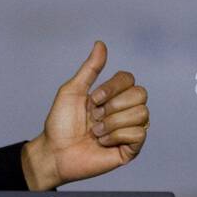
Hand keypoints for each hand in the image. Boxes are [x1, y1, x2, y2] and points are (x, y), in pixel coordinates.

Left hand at [21, 41, 148, 189]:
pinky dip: (116, 136)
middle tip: (95, 117)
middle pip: (141, 94)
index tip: (92, 100)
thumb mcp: (72, 91)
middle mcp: (125, 111)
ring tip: (96, 132)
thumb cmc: (60, 123)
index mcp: (113, 96)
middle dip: (114, 105)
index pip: (129, 79)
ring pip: (142, 113)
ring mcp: (129, 130)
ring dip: (112, 123)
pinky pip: (139, 134)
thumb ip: (90, 69)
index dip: (112, 87)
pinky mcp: (131, 149)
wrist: (55, 152)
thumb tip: (100, 44)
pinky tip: (102, 142)